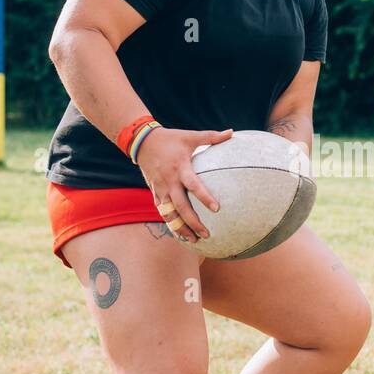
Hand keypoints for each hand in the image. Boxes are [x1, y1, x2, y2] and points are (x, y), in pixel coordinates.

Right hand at [134, 127, 233, 242]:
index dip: (204, 197)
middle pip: (181, 207)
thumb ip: (212, 137)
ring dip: (180, 228)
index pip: (193, 185)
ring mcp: (160, 189)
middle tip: (206, 234)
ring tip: (193, 240)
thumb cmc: (170, 139)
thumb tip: (232, 132)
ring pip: (170, 214)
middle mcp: (169, 182)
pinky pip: (163, 212)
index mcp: (179, 168)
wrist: (142, 142)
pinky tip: (180, 234)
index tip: (216, 209)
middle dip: (193, 222)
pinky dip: (171, 224)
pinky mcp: (155, 193)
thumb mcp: (190, 136)